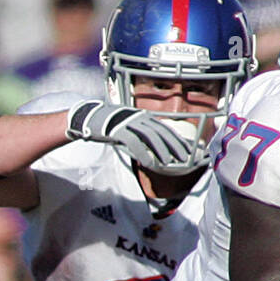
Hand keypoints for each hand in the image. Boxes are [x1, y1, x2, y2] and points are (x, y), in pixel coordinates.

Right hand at [65, 100, 194, 171]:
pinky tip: (148, 163)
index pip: (166, 129)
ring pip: (151, 136)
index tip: (188, 151)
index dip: (178, 140)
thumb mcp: (131, 128)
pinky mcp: (119, 130)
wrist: (91, 118)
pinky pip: (134, 142)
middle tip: (185, 158)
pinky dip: (143, 153)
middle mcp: (140, 118)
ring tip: (169, 162)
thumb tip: (154, 151)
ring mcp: (130, 123)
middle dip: (175, 145)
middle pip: (162, 132)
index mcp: (145, 117)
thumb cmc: (111, 126)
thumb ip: (143, 136)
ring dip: (161, 150)